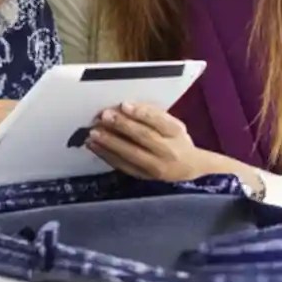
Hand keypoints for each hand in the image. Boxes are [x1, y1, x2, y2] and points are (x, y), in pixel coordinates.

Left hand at [87, 102, 208, 181]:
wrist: (188, 167)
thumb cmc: (175, 138)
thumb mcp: (172, 123)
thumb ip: (152, 114)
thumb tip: (125, 107)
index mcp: (176, 132)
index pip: (159, 122)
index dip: (141, 113)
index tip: (124, 104)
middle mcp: (168, 151)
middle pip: (143, 137)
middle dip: (121, 126)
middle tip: (103, 117)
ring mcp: (155, 166)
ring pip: (130, 154)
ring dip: (109, 143)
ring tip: (93, 133)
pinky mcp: (143, 176)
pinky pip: (122, 166)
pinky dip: (106, 156)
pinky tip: (94, 147)